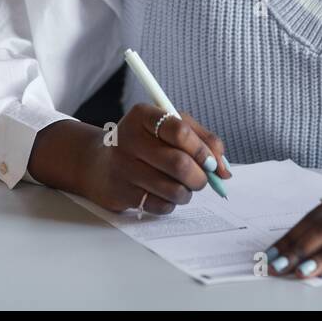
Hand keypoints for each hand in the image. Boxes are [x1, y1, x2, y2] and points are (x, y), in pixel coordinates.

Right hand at [28, 106, 231, 213]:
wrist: (98, 163)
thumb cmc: (144, 143)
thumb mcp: (170, 127)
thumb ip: (202, 139)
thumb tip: (223, 168)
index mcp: (142, 115)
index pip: (180, 130)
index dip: (202, 150)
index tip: (211, 162)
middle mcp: (128, 138)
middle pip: (179, 164)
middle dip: (200, 177)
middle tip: (201, 179)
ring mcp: (122, 167)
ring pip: (173, 189)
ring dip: (187, 192)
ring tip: (183, 187)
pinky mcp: (120, 193)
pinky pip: (161, 205)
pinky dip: (171, 203)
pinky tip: (164, 194)